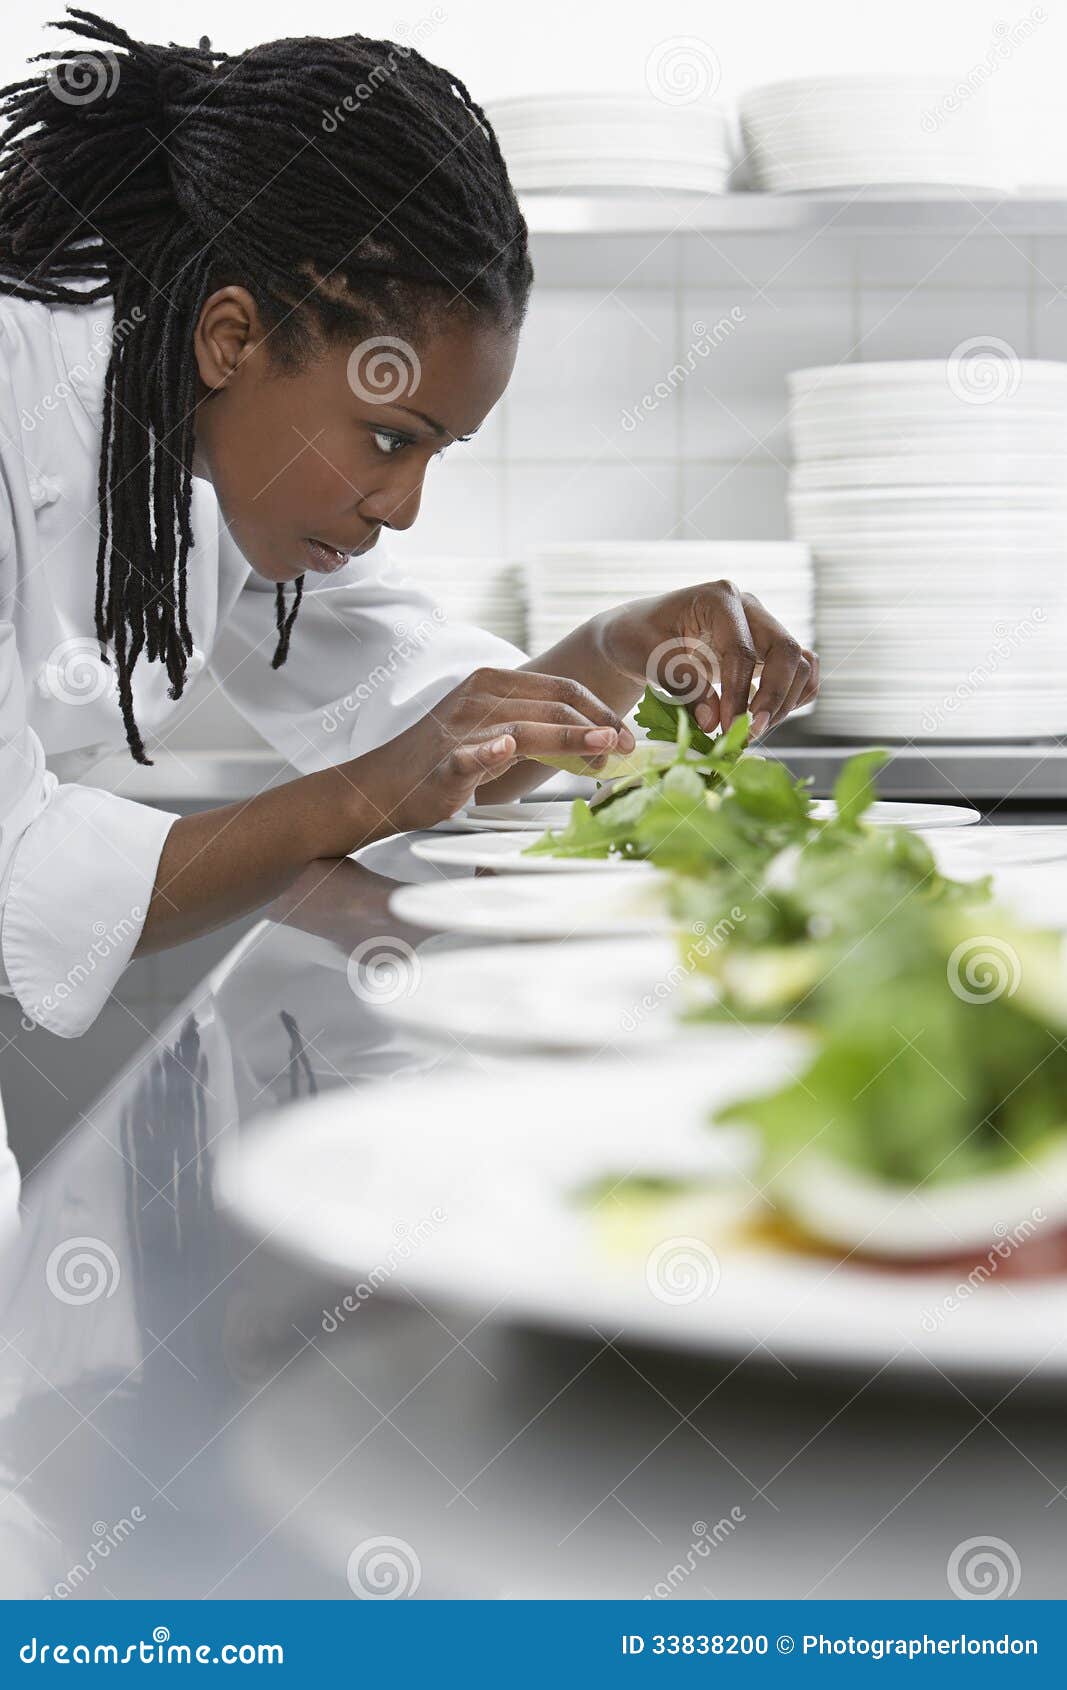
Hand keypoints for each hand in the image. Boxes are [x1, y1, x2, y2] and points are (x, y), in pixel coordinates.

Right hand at [354, 666, 635, 832]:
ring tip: (604, 749)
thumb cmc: (439, 761)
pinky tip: (506, 748)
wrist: (380, 786)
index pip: (561, 687)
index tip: (626, 734)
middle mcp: (478, 697)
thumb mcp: (491, 731)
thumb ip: (535, 726)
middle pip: (554, 705)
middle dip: (599, 726)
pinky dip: (490, 751)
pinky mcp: (444, 762)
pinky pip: (471, 754)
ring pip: (527, 727)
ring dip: (570, 739)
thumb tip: (592, 736)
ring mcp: (460, 728)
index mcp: (492, 682)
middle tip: (628, 749)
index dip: (601, 709)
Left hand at [598, 580, 818, 738]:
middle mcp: (749, 608)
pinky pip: (801, 671)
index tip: (727, 729)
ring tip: (752, 731)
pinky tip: (764, 718)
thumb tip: (715, 724)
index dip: (738, 695)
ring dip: (785, 702)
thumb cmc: (637, 638)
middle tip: (749, 734)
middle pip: (787, 652)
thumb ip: (684, 687)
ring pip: (801, 663)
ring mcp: (763, 626)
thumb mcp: (650, 659)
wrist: (637, 632)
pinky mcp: (767, 648)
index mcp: (719, 598)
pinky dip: (792, 697)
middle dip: (773, 699)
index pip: (742, 651)